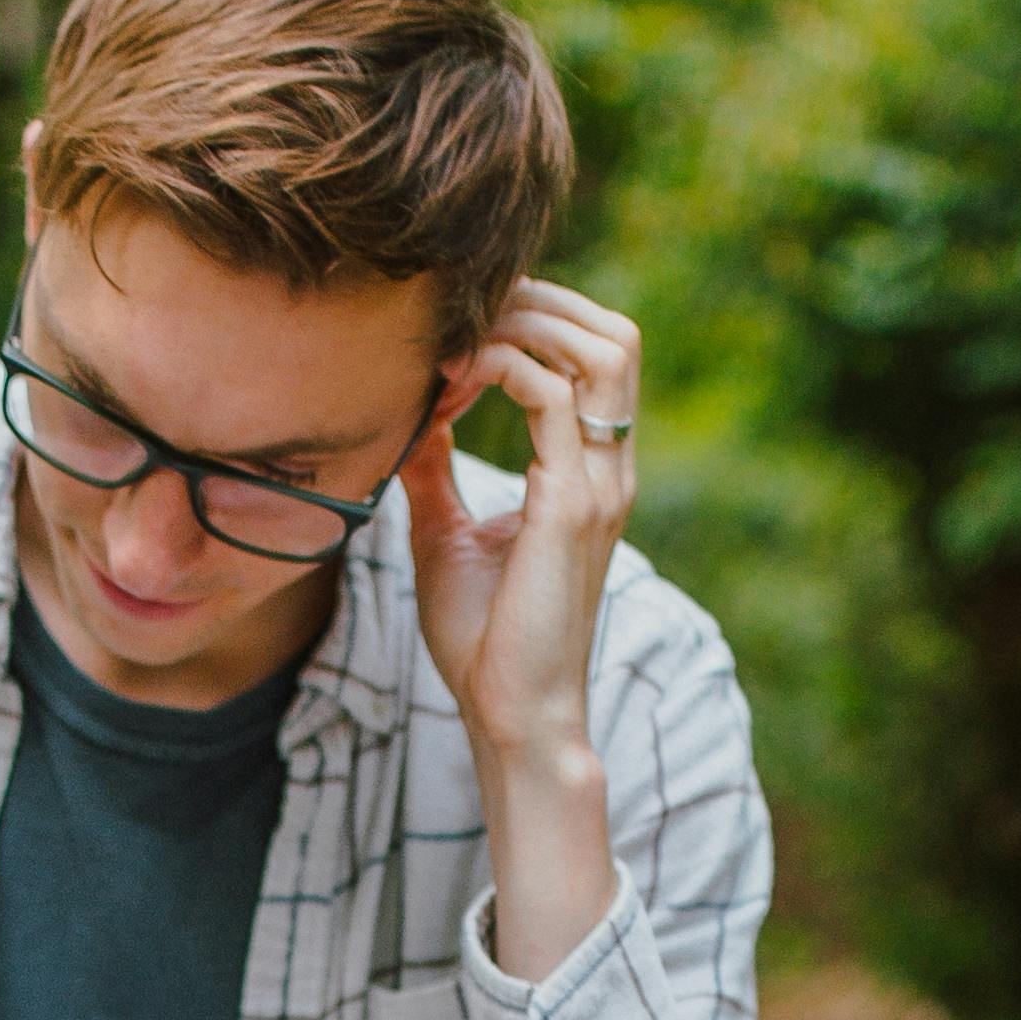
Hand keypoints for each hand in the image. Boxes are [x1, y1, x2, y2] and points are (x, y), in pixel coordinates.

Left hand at [401, 279, 640, 981]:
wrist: (511, 715)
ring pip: (600, 349)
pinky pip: (552, 398)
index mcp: (589, 473)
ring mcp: (599, 484)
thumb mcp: (445, 535)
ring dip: (524, 327)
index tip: (454, 341)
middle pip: (614, 333)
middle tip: (460, 319)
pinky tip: (446, 390)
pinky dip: (499, 370)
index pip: (595, 354)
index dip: (532, 322)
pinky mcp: (572, 506)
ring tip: (457, 347)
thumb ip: (434, 471)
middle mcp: (608, 469)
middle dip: (536, 304)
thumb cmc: (484, 640)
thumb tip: (406, 420)